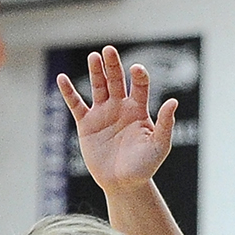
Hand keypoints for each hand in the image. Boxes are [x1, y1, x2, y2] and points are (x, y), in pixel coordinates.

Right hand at [55, 45, 178, 194]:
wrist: (123, 184)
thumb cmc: (144, 166)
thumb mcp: (159, 145)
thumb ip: (165, 124)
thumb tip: (173, 101)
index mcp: (138, 109)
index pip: (139, 85)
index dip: (138, 76)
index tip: (136, 70)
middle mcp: (120, 107)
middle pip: (116, 79)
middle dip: (113, 65)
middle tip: (109, 50)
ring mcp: (103, 113)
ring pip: (98, 87)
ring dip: (95, 71)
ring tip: (94, 57)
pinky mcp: (87, 124)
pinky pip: (76, 105)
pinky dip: (68, 92)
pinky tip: (61, 78)